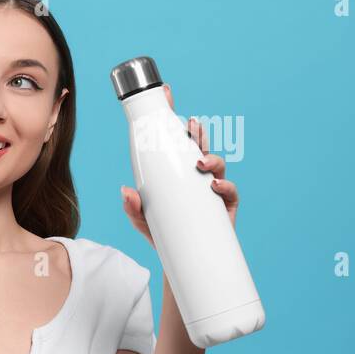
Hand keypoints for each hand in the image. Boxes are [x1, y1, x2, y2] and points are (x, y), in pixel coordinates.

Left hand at [121, 84, 238, 247]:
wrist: (178, 260)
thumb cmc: (160, 233)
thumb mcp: (140, 219)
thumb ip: (132, 207)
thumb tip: (126, 190)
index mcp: (175, 172)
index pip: (173, 140)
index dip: (171, 116)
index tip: (167, 93)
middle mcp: (195, 175)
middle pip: (198, 146)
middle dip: (195, 132)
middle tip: (190, 123)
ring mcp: (211, 188)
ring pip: (216, 164)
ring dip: (211, 158)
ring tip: (200, 161)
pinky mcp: (224, 206)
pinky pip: (228, 192)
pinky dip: (223, 186)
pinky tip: (214, 185)